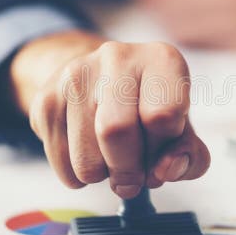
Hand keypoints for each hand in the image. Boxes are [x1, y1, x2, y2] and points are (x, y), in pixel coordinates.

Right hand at [9, 31, 209, 197]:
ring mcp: (75, 73)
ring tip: (111, 161)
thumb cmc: (150, 111)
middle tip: (133, 178)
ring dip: (102, 177)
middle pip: (115, 131)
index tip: (161, 152)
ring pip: (86, 157)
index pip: (162, 116)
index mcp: (161, 59)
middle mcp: (117, 55)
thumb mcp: (182, 131)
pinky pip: (59, 162)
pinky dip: (77, 176)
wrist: (100, 84)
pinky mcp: (46, 97)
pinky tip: (88, 155)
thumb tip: (165, 170)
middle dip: (128, 171)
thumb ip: (189, 157)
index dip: (163, 149)